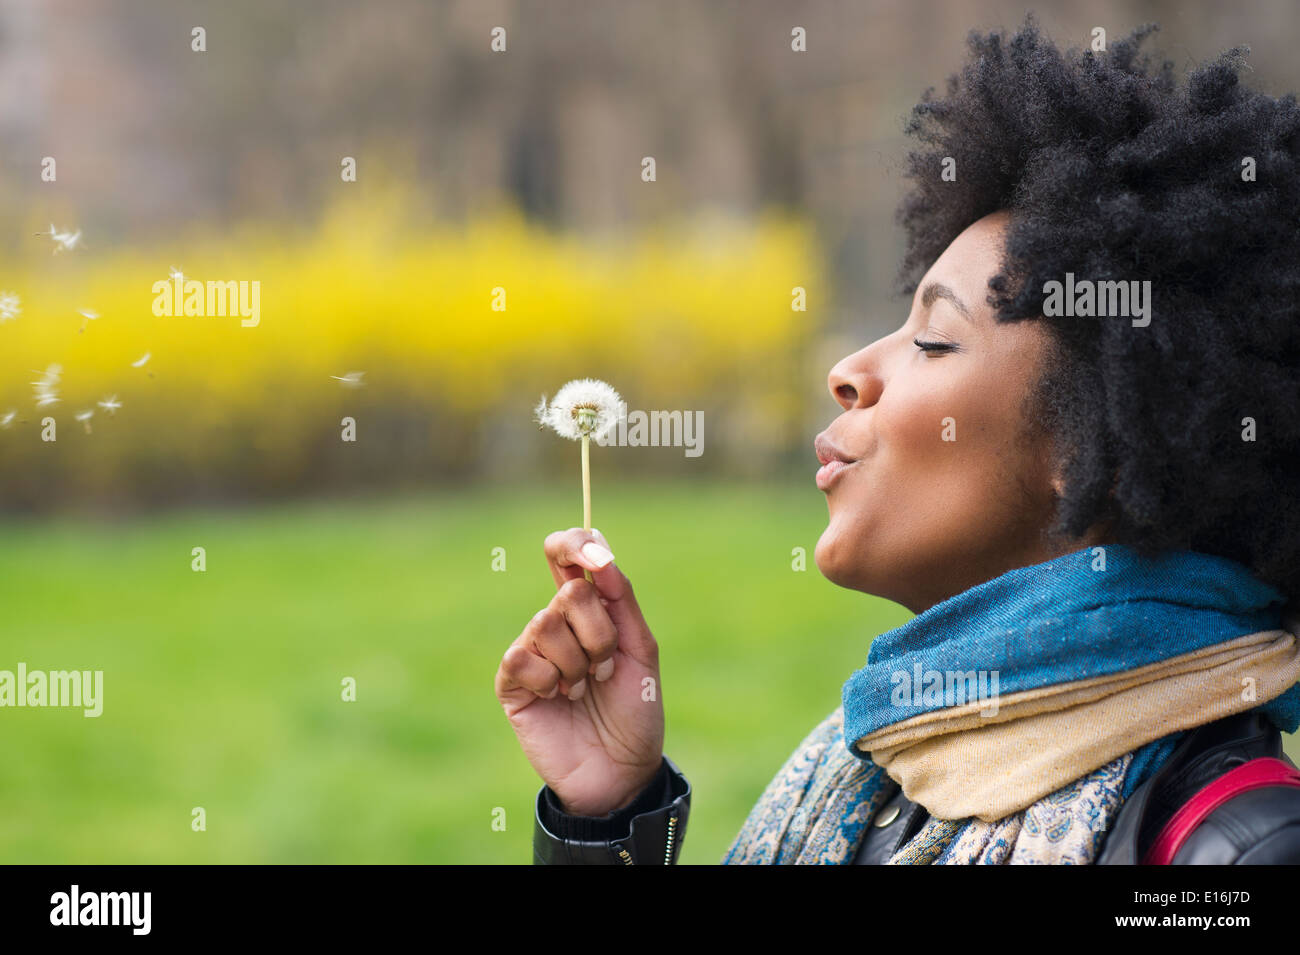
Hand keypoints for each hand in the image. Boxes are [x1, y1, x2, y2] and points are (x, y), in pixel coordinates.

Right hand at [495, 527, 665, 816]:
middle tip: (606, 668)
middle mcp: (556, 622)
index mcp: (589, 608)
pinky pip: (523, 658)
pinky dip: (550, 680)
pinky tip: (558, 700)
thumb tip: (601, 559)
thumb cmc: (635, 711)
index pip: (567, 554)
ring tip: (584, 689)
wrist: (622, 770)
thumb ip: (622, 602)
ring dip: (578, 663)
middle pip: (569, 594)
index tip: (599, 562)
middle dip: (599, 634)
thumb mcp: (641, 652)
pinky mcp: (511, 682)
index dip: (576, 546)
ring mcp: (530, 650)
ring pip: (546, 625)